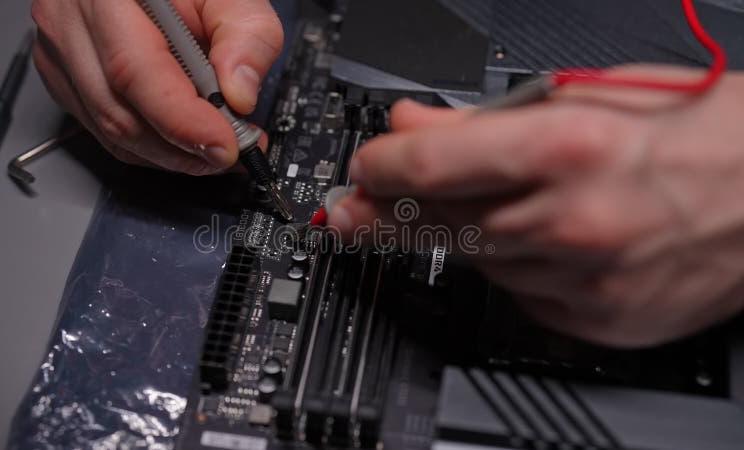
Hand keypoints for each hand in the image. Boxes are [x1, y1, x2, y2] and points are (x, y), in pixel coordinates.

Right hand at [31, 0, 282, 174]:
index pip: (133, 71)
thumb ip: (245, 32)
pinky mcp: (63, 79)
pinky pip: (105, 132)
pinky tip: (185, 140)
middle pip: (120, 115)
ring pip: (112, 133)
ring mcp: (59, 54)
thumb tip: (239, 92)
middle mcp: (68, 22)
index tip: (224, 144)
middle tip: (236, 148)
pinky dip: (152, 146)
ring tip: (217, 145)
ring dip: (172, 153)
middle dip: (185, 147)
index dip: (182, 121)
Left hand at [329, 65, 743, 346]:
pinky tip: (527, 239)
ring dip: (455, 234)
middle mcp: (575, 221)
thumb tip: (418, 125)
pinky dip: (508, 265)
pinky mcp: (596, 320)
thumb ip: (491, 118)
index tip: (366, 167)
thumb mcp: (595, 97)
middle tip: (353, 214)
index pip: (433, 164)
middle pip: (440, 222)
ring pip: (477, 260)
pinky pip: (519, 293)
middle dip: (387, 214)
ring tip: (461, 208)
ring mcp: (585, 281)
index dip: (383, 166)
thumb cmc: (704, 132)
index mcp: (573, 148)